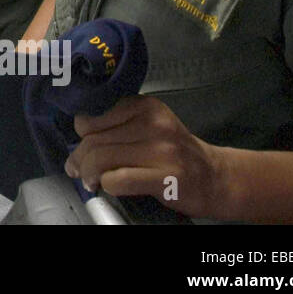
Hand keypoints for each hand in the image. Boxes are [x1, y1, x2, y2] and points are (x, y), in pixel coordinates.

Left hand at [64, 95, 227, 217]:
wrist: (215, 177)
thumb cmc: (175, 153)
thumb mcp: (149, 126)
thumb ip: (117, 124)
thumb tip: (79, 129)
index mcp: (145, 106)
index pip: (94, 120)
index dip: (81, 137)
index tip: (80, 150)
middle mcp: (154, 123)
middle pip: (95, 141)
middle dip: (79, 159)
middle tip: (76, 170)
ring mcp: (162, 150)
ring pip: (102, 159)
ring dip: (89, 174)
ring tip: (91, 181)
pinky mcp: (166, 176)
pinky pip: (118, 179)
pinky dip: (107, 185)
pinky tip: (109, 187)